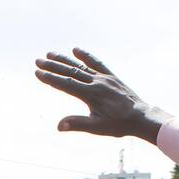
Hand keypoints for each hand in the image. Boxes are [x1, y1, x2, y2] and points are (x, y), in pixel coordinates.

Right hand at [33, 47, 169, 141]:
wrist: (141, 117)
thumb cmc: (118, 125)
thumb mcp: (97, 128)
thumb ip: (78, 124)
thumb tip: (59, 126)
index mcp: (91, 94)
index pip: (66, 84)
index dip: (51, 78)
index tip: (38, 72)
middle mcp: (97, 82)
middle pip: (71, 72)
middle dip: (53, 66)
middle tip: (38, 60)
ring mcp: (104, 78)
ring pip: (81, 66)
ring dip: (65, 60)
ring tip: (51, 54)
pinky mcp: (111, 77)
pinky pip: (97, 63)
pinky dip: (86, 56)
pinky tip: (77, 50)